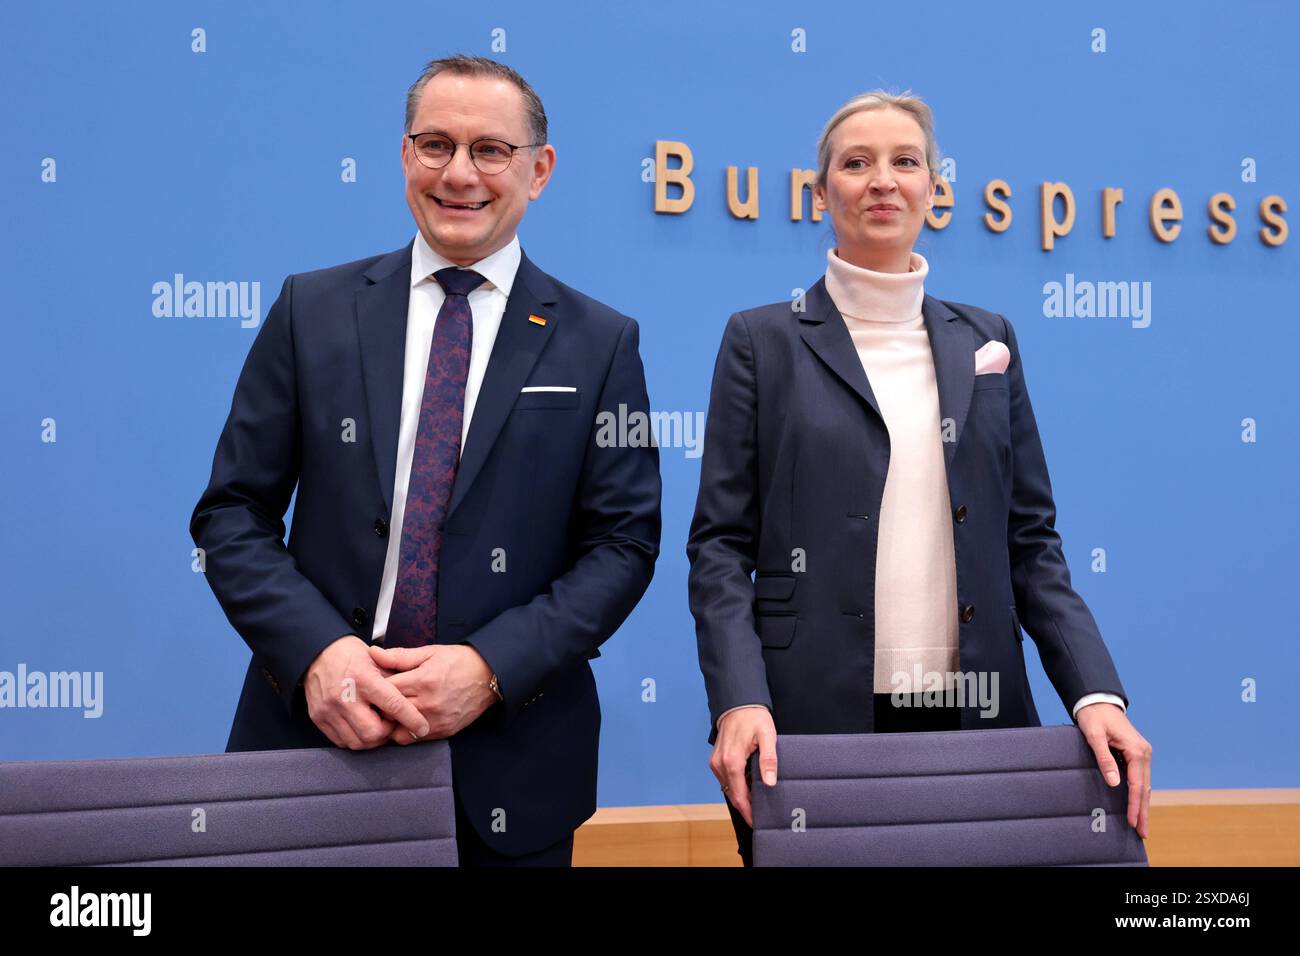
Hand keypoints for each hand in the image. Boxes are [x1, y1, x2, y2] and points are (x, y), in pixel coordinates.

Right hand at [303, 635, 429, 749]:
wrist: (317, 652)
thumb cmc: (352, 655)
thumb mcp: (378, 659)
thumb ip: (396, 680)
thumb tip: (416, 701)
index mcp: (364, 678)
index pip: (393, 705)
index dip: (411, 719)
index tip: (422, 728)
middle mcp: (345, 696)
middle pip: (373, 732)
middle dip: (388, 733)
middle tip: (392, 724)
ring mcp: (329, 709)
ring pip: (357, 742)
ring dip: (372, 740)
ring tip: (378, 728)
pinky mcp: (318, 718)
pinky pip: (341, 741)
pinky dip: (355, 739)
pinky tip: (361, 728)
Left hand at [368, 643, 498, 743]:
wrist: (489, 676)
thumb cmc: (459, 661)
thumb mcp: (429, 653)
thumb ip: (399, 656)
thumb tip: (373, 653)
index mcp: (423, 681)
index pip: (385, 691)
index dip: (376, 688)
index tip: (376, 685)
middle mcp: (429, 704)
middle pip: (389, 714)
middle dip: (382, 707)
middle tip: (380, 701)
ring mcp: (436, 721)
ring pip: (399, 733)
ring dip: (393, 724)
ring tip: (394, 713)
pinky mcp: (444, 731)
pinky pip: (415, 739)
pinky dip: (408, 731)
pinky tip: (409, 719)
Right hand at [709, 706, 777, 826]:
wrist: (738, 704)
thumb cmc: (754, 718)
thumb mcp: (767, 735)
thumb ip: (769, 759)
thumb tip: (769, 782)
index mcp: (732, 761)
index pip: (740, 796)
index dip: (748, 812)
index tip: (756, 822)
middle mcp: (720, 764)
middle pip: (733, 795)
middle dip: (745, 807)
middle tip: (759, 816)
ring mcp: (716, 762)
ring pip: (728, 788)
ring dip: (740, 796)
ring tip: (756, 803)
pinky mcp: (715, 760)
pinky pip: (725, 779)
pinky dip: (735, 786)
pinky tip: (747, 787)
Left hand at [1076, 702, 1151, 838]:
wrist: (1098, 701)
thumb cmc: (1094, 717)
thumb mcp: (1095, 736)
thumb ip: (1104, 759)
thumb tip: (1114, 783)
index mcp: (1137, 750)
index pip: (1137, 785)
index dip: (1133, 805)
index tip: (1131, 822)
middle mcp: (1144, 753)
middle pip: (1145, 788)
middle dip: (1143, 811)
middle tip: (1142, 833)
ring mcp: (1142, 754)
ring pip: (1145, 785)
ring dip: (1143, 804)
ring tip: (1141, 825)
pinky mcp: (1137, 754)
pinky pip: (1140, 778)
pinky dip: (1139, 793)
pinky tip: (1137, 805)